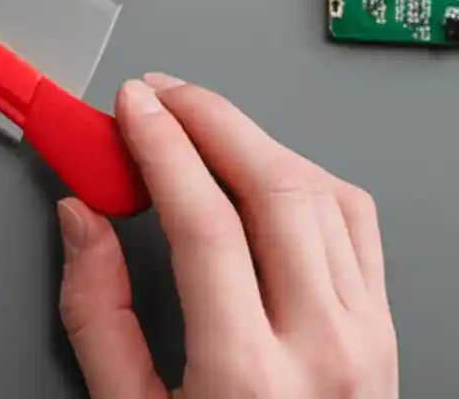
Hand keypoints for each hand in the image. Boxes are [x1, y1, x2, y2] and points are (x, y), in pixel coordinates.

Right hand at [57, 74, 396, 397]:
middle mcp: (323, 348)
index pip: (205, 220)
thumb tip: (82, 220)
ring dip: (254, 139)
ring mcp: (365, 336)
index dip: (160, 147)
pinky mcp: (381, 328)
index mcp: (248, 376)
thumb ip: (96, 315)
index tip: (128, 109)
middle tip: (158, 94)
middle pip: (273, 188)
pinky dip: (302, 174)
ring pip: (322, 192)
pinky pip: (353, 220)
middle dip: (209, 118)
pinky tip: (259, 165)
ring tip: (197, 121)